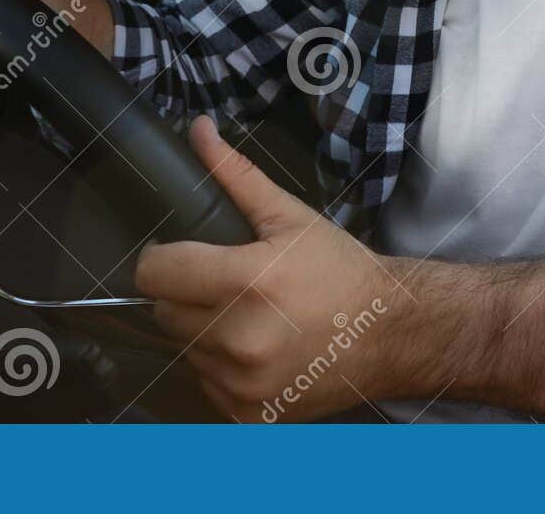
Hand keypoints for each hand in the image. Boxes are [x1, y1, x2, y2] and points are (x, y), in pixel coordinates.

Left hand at [137, 116, 398, 422]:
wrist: (389, 332)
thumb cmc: (339, 269)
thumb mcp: (289, 216)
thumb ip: (236, 175)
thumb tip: (197, 129)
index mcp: (246, 281)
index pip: (154, 274)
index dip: (163, 260)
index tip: (183, 258)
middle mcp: (239, 338)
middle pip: (164, 313)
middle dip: (187, 295)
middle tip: (229, 286)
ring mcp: (242, 383)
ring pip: (184, 351)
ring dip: (205, 333)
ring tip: (249, 318)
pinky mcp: (249, 415)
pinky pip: (206, 386)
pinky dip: (223, 369)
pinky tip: (258, 352)